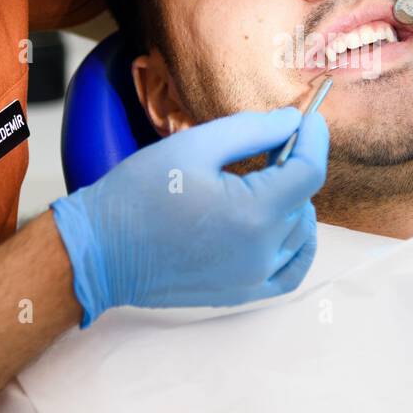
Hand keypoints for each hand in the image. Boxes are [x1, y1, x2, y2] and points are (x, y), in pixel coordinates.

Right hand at [51, 107, 328, 324]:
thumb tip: (291, 122)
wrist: (99, 251)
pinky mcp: (241, 294)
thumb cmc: (139, 194)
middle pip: (303, 199)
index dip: (313, 139)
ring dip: (292, 203)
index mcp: (254, 213)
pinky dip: (298, 247)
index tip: (309, 119)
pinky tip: (288, 225)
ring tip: (262, 180)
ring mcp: (253, 278)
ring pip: (300, 233)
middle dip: (293, 167)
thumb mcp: (195, 146)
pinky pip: (290, 273)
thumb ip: (252, 130)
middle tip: (269, 144)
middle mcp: (261, 252)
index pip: (309, 171)